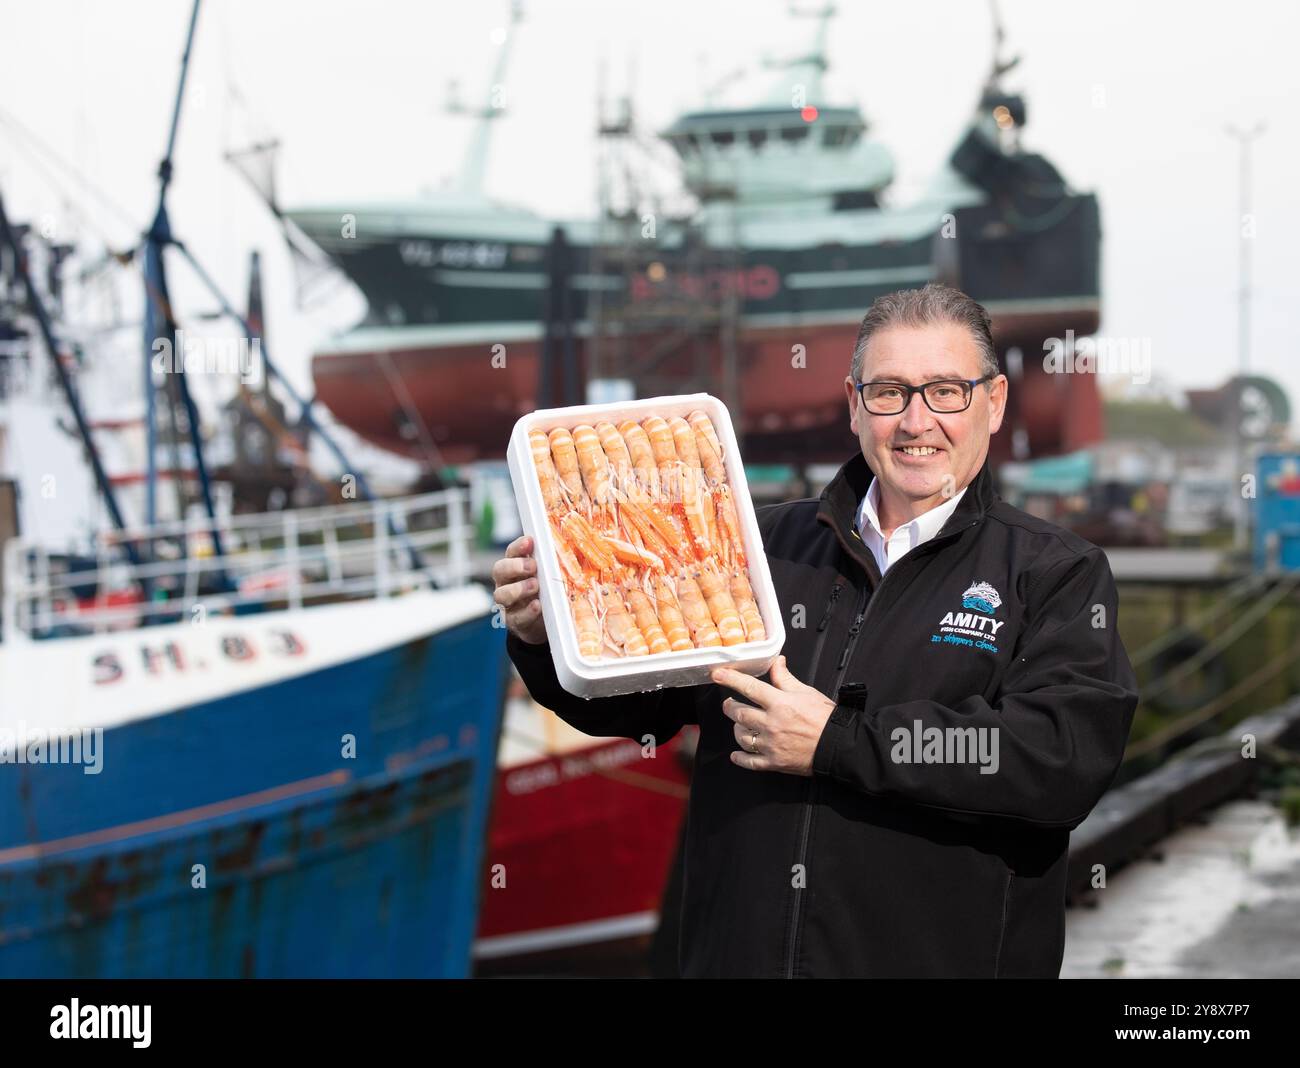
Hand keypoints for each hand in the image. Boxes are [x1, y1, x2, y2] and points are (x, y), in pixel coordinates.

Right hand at [492, 535, 547, 645]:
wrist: (549, 622)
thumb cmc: (550, 592)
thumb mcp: (552, 575)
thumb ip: (554, 563)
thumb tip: (570, 547)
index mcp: (516, 567)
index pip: (511, 552)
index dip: (518, 546)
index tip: (530, 542)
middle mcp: (507, 583)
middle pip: (499, 570)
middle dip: (515, 566)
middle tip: (533, 566)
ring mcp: (507, 603)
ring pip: (501, 594)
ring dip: (518, 589)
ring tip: (535, 585)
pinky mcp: (513, 621)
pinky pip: (515, 617)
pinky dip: (527, 611)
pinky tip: (537, 605)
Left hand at [712, 655, 835, 775]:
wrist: (839, 746)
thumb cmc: (825, 719)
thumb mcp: (806, 692)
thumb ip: (785, 678)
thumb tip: (776, 662)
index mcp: (780, 703)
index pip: (749, 687)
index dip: (730, 679)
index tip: (717, 675)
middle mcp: (771, 724)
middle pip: (739, 713)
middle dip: (729, 706)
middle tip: (729, 704)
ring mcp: (771, 744)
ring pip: (741, 736)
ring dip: (736, 729)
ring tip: (738, 725)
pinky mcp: (774, 762)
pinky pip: (750, 761)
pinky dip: (740, 758)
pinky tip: (736, 754)